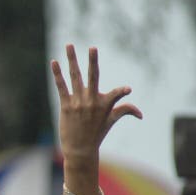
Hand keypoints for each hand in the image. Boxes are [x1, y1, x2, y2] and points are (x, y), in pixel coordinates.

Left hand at [51, 44, 141, 162]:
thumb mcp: (112, 121)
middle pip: (93, 77)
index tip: (126, 90)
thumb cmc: (97, 133)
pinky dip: (57, 74)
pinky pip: (61, 86)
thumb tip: (141, 114)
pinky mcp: (66, 106)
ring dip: (72, 60)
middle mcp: (91, 101)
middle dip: (93, 62)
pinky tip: (54, 62)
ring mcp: (78, 103)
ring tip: (69, 45)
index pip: (116, 94)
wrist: (80, 149)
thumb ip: (125, 111)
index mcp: (105, 104)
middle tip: (93, 47)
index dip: (122, 92)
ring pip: (75, 77)